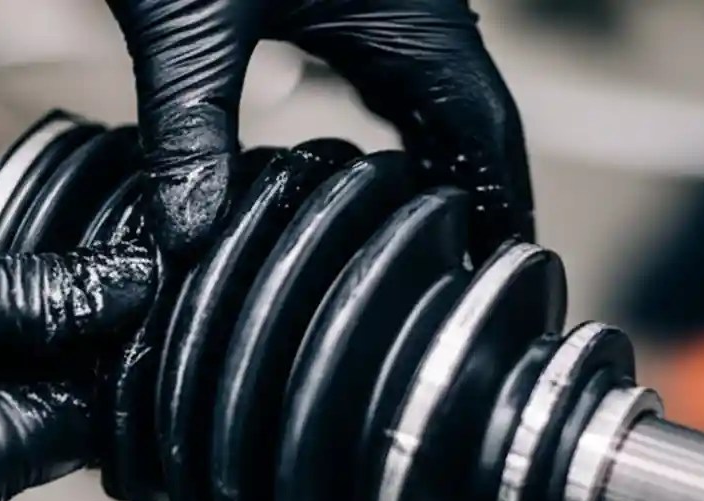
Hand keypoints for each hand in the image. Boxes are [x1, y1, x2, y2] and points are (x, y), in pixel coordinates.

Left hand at [106, 0, 532, 262]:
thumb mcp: (192, 18)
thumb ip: (190, 127)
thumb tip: (188, 229)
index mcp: (411, 17)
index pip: (488, 133)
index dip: (506, 206)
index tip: (514, 267)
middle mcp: (411, 8)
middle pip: (467, 121)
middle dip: (474, 196)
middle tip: (471, 272)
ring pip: (427, 95)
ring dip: (432, 163)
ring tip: (427, 236)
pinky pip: (383, 71)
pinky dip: (384, 124)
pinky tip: (362, 158)